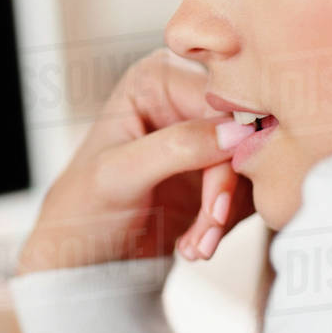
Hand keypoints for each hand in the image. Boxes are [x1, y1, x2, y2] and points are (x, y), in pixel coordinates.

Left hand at [17, 49, 255, 274]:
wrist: (83, 254)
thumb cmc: (82, 206)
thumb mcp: (118, 173)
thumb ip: (175, 147)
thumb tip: (236, 132)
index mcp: (157, 78)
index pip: (219, 101)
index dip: (228, 150)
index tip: (217, 202)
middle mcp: (185, 99)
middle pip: (242, 134)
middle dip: (225, 192)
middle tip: (206, 230)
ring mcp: (204, 137)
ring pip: (249, 167)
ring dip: (224, 216)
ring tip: (194, 245)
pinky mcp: (216, 172)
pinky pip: (248, 193)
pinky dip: (225, 225)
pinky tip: (194, 245)